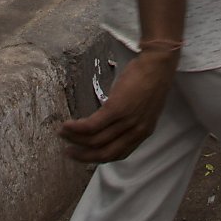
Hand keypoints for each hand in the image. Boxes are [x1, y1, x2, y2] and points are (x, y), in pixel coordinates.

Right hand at [59, 49, 177, 163]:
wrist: (158, 64)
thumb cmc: (151, 80)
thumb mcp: (145, 107)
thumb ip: (131, 119)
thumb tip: (112, 123)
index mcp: (142, 133)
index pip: (118, 154)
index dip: (98, 157)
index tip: (84, 154)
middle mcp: (135, 132)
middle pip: (104, 153)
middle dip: (84, 156)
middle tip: (68, 153)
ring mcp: (126, 121)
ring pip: (95, 140)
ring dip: (75, 139)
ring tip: (62, 134)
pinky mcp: (116, 109)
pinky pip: (92, 125)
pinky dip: (76, 128)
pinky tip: (67, 125)